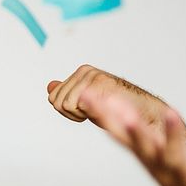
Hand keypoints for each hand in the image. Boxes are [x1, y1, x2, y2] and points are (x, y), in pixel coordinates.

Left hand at [47, 64, 166, 131]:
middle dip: (69, 113)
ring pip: (61, 104)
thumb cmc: (112, 109)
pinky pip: (70, 104)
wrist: (135, 113)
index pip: (53, 96)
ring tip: (94, 110)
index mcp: (80, 73)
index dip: (66, 111)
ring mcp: (89, 76)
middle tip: (89, 111)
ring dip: (76, 115)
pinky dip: (79, 115)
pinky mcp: (94, 83)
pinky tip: (96, 109)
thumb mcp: (84, 102)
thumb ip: (67, 93)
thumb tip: (50, 86)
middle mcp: (84, 71)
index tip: (83, 110)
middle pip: (54, 100)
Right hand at [78, 84, 185, 185]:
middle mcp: (162, 166)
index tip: (85, 95)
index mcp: (147, 159)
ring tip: (171, 112)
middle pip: (142, 147)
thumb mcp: (152, 158)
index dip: (102, 115)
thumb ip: (134, 135)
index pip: (120, 135)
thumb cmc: (181, 181)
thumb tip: (115, 109)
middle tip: (115, 108)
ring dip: (172, 135)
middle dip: (131, 129)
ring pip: (175, 155)